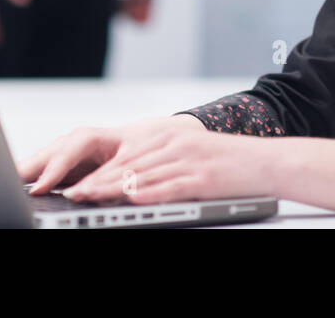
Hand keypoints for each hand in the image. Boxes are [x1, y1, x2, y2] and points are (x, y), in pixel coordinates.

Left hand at [16, 116, 274, 203]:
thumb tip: (122, 184)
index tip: (70, 183)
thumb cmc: (225, 164)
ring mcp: (187, 158)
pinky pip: (171, 185)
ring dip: (110, 187)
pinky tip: (131, 199)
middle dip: (94, 180)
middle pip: (125, 164)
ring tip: (86, 198)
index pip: (122, 155)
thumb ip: (155, 165)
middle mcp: (173, 143)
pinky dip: (149, 193)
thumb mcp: (186, 155)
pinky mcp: (203, 176)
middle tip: (69, 193)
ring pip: (141, 174)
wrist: (265, 162)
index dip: (95, 170)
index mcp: (166, 136)